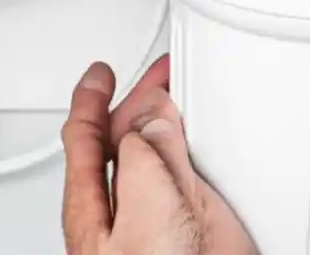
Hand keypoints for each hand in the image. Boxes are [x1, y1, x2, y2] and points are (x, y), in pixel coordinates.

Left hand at [61, 58, 255, 254]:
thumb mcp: (145, 206)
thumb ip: (144, 157)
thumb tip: (151, 117)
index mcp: (93, 212)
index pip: (84, 139)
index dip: (91, 99)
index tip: (100, 73)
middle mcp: (127, 219)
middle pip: (128, 145)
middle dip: (144, 104)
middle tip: (164, 75)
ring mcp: (165, 227)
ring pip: (168, 163)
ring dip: (179, 130)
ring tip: (192, 101)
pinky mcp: (202, 237)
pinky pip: (202, 184)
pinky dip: (211, 158)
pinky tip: (224, 149)